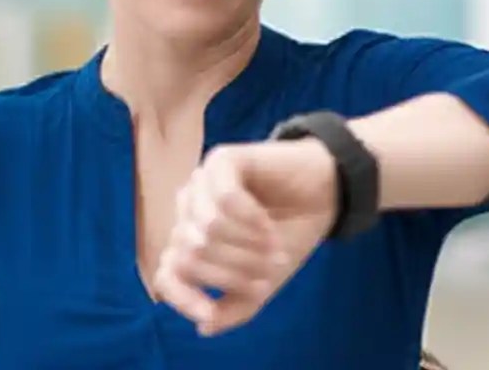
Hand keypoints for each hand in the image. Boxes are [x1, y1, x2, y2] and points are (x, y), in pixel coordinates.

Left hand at [153, 138, 337, 335]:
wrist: (322, 196)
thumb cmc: (286, 238)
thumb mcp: (261, 283)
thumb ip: (233, 308)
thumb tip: (203, 327)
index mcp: (188, 243)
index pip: (166, 275)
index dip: (185, 297)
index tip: (211, 311)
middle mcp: (187, 212)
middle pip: (190, 254)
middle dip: (233, 272)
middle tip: (269, 273)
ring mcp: (200, 184)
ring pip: (207, 227)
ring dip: (248, 247)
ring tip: (274, 249)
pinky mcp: (221, 160)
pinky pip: (226, 199)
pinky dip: (253, 221)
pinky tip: (270, 226)